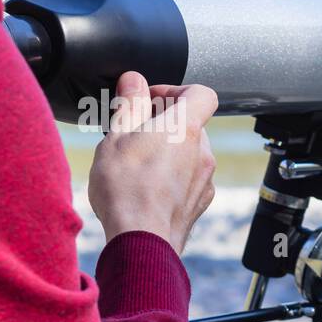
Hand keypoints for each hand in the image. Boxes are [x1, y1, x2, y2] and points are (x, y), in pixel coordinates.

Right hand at [87, 71, 218, 254]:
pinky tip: (146, 187)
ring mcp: (204, 179)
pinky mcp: (199, 202)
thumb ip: (130, 104)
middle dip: (165, 122)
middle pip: (192, 123)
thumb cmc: (126, 189)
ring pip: (189, 152)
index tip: (150, 101)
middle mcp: (202, 151)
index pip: (201, 92)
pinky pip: (189, 178)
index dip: (175, 90)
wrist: (140, 241)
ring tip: (136, 163)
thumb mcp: (117, 136)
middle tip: (135, 132)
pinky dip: (172, 176)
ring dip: (168, 151)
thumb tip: (134, 80)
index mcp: (184, 127)